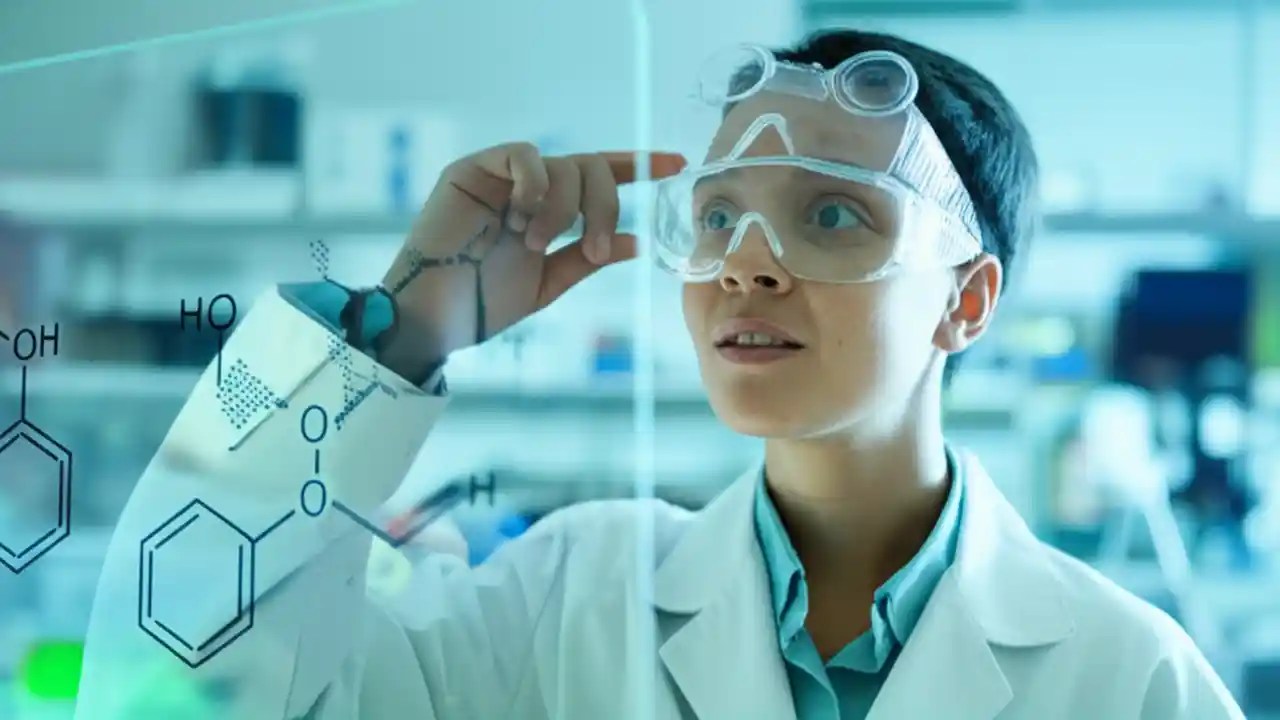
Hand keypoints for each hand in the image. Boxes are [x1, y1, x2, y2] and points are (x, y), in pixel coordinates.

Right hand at [378, 143, 686, 382]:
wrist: (434, 318)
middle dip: (605, 207)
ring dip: (565, 207)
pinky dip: (535, 184)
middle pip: (591, 169)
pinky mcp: (473, 169)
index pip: (600, 177)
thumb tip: (637, 242)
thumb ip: (586, 259)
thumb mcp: (546, 284)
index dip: (639, 166)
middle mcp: (529, 189)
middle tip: (595, 248)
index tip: (679, 164)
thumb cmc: (481, 303)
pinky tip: (523, 217)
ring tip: (538, 244)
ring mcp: (501, 177)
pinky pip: (523, 155)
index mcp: (550, 212)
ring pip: (563, 164)